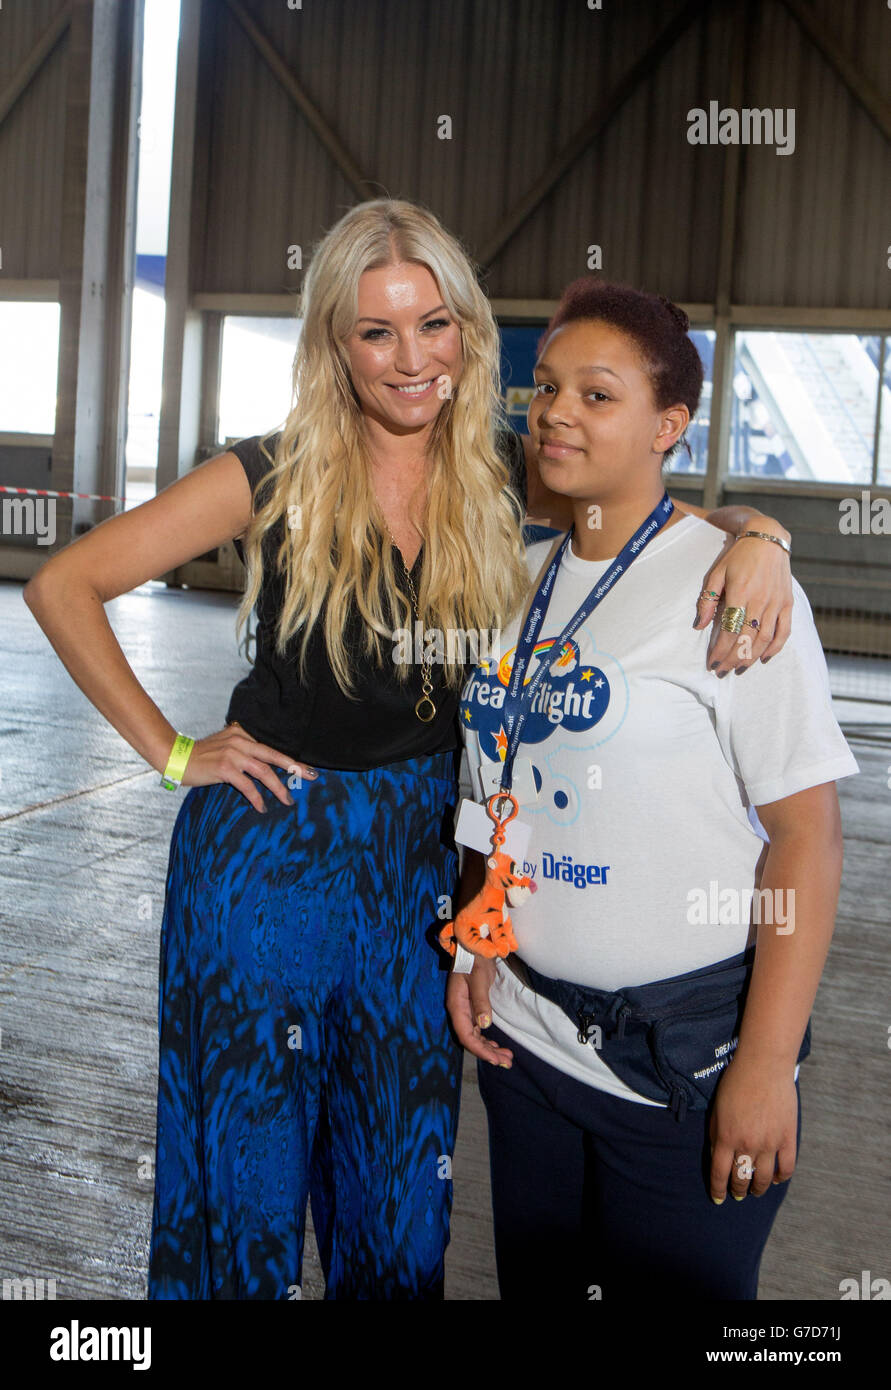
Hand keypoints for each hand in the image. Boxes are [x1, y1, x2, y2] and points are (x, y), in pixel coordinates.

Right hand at [179, 720, 317, 811]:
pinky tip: (262, 807)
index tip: (307, 769)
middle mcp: (240, 741)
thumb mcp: (223, 747)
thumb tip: (260, 767)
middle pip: (274, 755)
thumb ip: (241, 751)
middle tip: (312, 777)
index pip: (270, 748)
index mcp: (242, 736)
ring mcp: (232, 754)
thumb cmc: (200, 756)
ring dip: (278, 787)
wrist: (174, 756)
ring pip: (264, 771)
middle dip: (295, 767)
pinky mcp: (224, 767)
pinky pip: (246, 785)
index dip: (289, 759)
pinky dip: (256, 797)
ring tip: (288, 800)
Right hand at [446, 958, 513, 1066]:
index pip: (466, 1035)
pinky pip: (478, 1029)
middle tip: (507, 1062)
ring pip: (475, 1035)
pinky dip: (487, 1039)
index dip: (480, 1050)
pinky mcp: (471, 1006)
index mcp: (457, 1005)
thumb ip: (481, 1001)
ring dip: (489, 1048)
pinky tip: (497, 1046)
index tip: (496, 1059)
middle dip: (488, 1053)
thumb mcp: (479, 978)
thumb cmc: (475, 958)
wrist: (475, 944)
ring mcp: (465, 1009)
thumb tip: (485, 1025)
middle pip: (471, 1039)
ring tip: (506, 1057)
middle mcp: (459, 1010)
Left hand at [695, 516, 792, 673]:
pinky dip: (775, 647)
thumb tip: (699, 625)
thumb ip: (708, 599)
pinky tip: (764, 658)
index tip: (712, 663)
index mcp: (741, 593)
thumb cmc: (738, 556)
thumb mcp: (717, 573)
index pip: (730, 631)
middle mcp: (761, 601)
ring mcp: (776, 603)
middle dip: (733, 659)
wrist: (767, 539)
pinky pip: (784, 631)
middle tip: (722, 671)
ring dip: (751, 658)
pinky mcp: (787, 603)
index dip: (721, 650)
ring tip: (739, 668)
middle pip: (747, 639)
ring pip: (765, 639)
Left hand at [708, 1053, 797, 1202]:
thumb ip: (716, 1134)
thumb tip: (716, 1156)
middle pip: (741, 1178)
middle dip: (738, 1190)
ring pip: (763, 1178)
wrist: (763, 1066)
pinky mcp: (787, 1138)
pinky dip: (781, 1178)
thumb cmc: (736, 1083)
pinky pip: (786, 1168)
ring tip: (755, 1190)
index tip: (718, 1198)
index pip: (719, 1173)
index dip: (718, 1189)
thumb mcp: (717, 1109)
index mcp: (726, 1137)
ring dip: (758, 1188)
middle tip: (738, 1194)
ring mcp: (769, 1143)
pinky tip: (776, 1179)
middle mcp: (746, 1144)